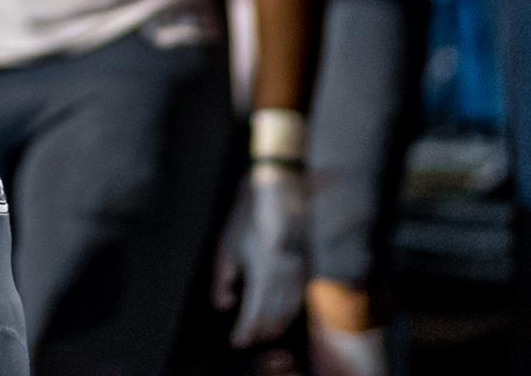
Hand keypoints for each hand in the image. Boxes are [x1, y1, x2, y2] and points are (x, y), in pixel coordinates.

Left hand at [214, 116, 308, 346]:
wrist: (278, 188)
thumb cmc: (247, 215)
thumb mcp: (226, 245)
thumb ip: (222, 279)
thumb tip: (223, 305)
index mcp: (263, 270)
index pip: (255, 313)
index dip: (245, 331)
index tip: (236, 341)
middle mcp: (285, 274)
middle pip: (274, 315)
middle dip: (260, 331)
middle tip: (249, 340)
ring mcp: (300, 268)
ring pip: (291, 307)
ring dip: (277, 324)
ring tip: (265, 333)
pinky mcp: (308, 262)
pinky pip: (300, 294)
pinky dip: (291, 309)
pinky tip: (284, 313)